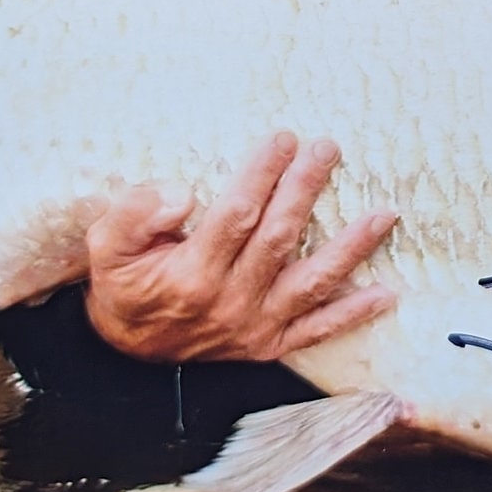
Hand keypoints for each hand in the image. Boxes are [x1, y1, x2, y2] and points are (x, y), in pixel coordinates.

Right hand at [82, 131, 397, 363]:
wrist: (125, 353)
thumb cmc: (123, 286)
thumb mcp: (107, 247)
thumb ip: (135, 214)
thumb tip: (181, 192)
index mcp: (191, 275)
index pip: (236, 214)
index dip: (262, 174)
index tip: (283, 138)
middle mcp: (229, 303)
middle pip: (279, 238)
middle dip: (305, 189)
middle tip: (328, 148)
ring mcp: (254, 327)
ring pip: (311, 283)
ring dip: (351, 248)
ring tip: (384, 215)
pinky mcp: (269, 345)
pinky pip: (317, 330)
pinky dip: (351, 314)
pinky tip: (384, 293)